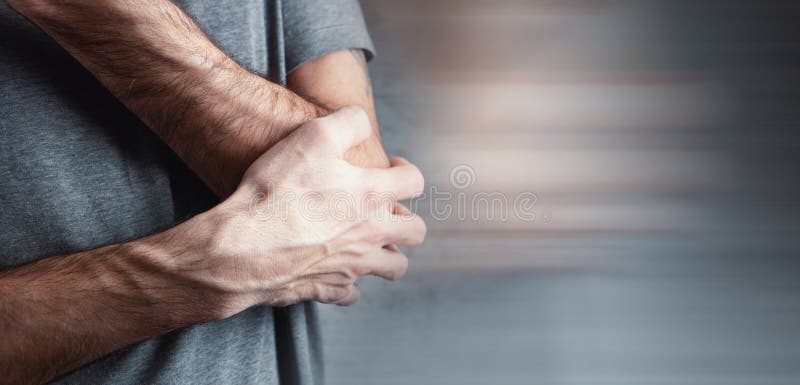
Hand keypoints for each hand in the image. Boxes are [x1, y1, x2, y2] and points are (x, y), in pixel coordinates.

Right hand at [174, 106, 425, 317]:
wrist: (241, 247)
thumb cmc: (276, 190)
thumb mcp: (314, 135)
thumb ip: (349, 122)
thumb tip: (363, 122)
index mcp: (371, 197)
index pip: (414, 182)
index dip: (406, 171)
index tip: (392, 169)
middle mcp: (370, 234)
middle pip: (415, 231)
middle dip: (408, 217)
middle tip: (388, 208)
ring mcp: (352, 265)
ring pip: (393, 267)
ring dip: (390, 253)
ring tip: (373, 242)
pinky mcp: (328, 288)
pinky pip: (352, 293)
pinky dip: (350, 283)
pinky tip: (337, 270)